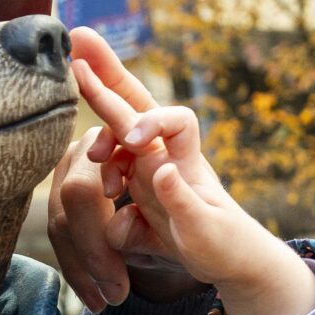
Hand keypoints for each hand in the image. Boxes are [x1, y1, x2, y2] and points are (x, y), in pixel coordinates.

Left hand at [69, 40, 314, 314]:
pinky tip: (162, 172)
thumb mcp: (137, 232)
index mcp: (148, 157)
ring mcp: (190, 176)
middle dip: (110, 81)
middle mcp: (169, 156)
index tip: (77, 53)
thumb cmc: (185, 238)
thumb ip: (118, 225)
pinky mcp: (206, 210)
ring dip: (147, 125)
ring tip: (123, 142)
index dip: (102, 82)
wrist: (236, 262)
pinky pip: (186, 186)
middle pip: (143, 105)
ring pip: (174, 127)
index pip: (124, 112)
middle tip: (81, 61)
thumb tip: (112, 224)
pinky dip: (174, 183)